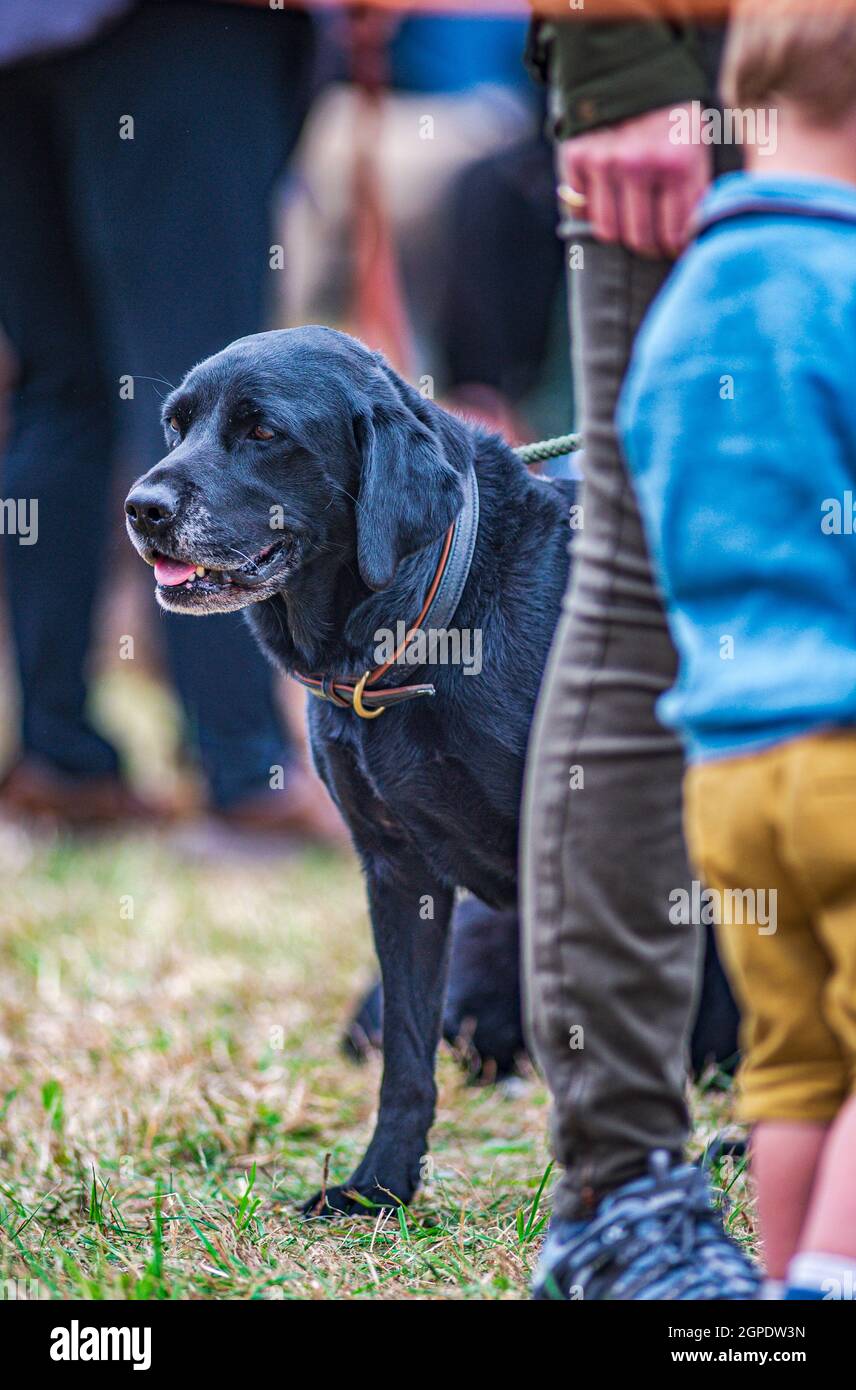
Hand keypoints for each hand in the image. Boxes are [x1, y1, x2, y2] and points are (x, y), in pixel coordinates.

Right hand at [559, 103, 711, 258]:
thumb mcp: (697, 143)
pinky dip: (590, 210)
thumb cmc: (670, 115)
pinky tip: (604, 199)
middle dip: (648, 247)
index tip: (673, 248)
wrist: (630, 66)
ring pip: (608, 231)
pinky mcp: (577, 156)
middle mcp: (639, 163)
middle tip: (651, 242)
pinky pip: (580, 208)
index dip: (674, 248)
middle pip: (639, 238)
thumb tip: (693, 239)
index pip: (673, 234)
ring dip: (619, 232)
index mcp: (677, 162)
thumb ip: (697, 188)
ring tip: (628, 222)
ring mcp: (604, 161)